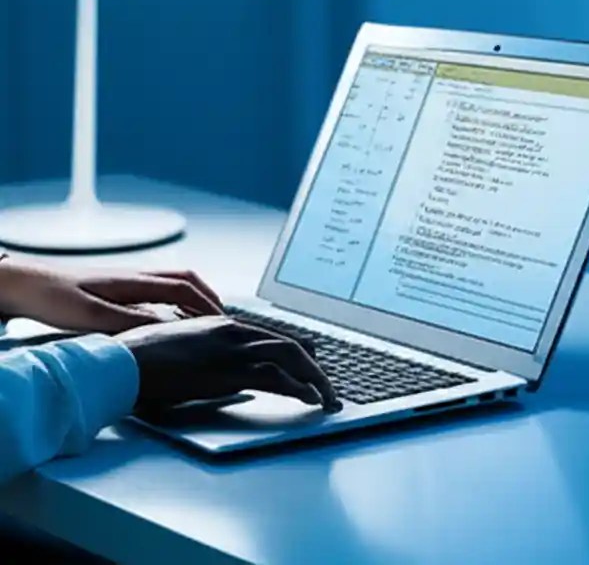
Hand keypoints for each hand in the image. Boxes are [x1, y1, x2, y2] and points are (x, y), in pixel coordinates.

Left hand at [0, 261, 223, 332]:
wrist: (22, 283)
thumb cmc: (51, 297)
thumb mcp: (90, 315)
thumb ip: (129, 320)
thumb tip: (165, 327)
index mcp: (134, 281)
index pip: (184, 289)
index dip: (208, 306)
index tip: (222, 324)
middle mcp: (135, 277)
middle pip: (186, 279)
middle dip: (210, 297)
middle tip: (223, 319)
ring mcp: (126, 281)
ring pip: (173, 283)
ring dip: (194, 298)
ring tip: (204, 319)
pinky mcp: (115, 288)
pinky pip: (157, 291)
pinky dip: (175, 302)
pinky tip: (169, 319)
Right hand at [116, 316, 341, 412]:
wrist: (123, 363)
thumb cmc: (143, 360)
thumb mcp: (185, 349)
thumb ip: (211, 356)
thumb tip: (230, 377)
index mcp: (225, 324)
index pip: (274, 336)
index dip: (298, 354)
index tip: (312, 367)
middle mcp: (236, 331)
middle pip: (292, 345)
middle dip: (315, 368)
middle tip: (328, 386)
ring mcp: (236, 349)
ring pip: (294, 358)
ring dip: (317, 381)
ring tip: (329, 399)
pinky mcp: (232, 371)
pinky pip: (279, 378)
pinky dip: (302, 389)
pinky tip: (312, 400)